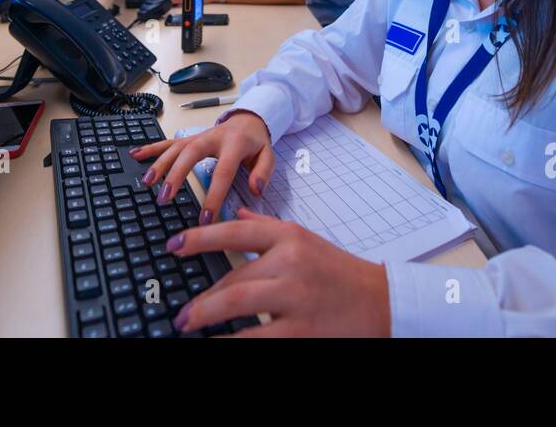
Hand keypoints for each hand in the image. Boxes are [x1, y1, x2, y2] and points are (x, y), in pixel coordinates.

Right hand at [129, 111, 273, 222]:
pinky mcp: (188, 138)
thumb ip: (263, 173)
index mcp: (234, 144)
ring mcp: (197, 136)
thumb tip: (255, 190)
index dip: (214, 196)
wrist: (248, 119)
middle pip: (191, 154)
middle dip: (176, 174)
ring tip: (146, 182)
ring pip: (175, 148)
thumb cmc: (255, 143)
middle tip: (165, 197)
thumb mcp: (268, 156)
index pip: (223, 172)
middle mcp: (212, 137)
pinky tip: (135, 155)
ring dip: (159, 164)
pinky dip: (151, 148)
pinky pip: (168, 142)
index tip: (205, 219)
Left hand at [168, 208, 391, 336]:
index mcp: (290, 237)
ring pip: (237, 301)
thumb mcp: (305, 241)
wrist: (381, 302)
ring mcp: (296, 295)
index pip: (237, 230)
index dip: (200, 236)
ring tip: (186, 324)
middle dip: (202, 296)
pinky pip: (256, 336)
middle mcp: (291, 262)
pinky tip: (215, 343)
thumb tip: (238, 212)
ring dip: (205, 314)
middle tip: (180, 311)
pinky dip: (231, 341)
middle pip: (233, 275)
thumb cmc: (340, 273)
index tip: (173, 244)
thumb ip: (268, 229)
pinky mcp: (302, 329)